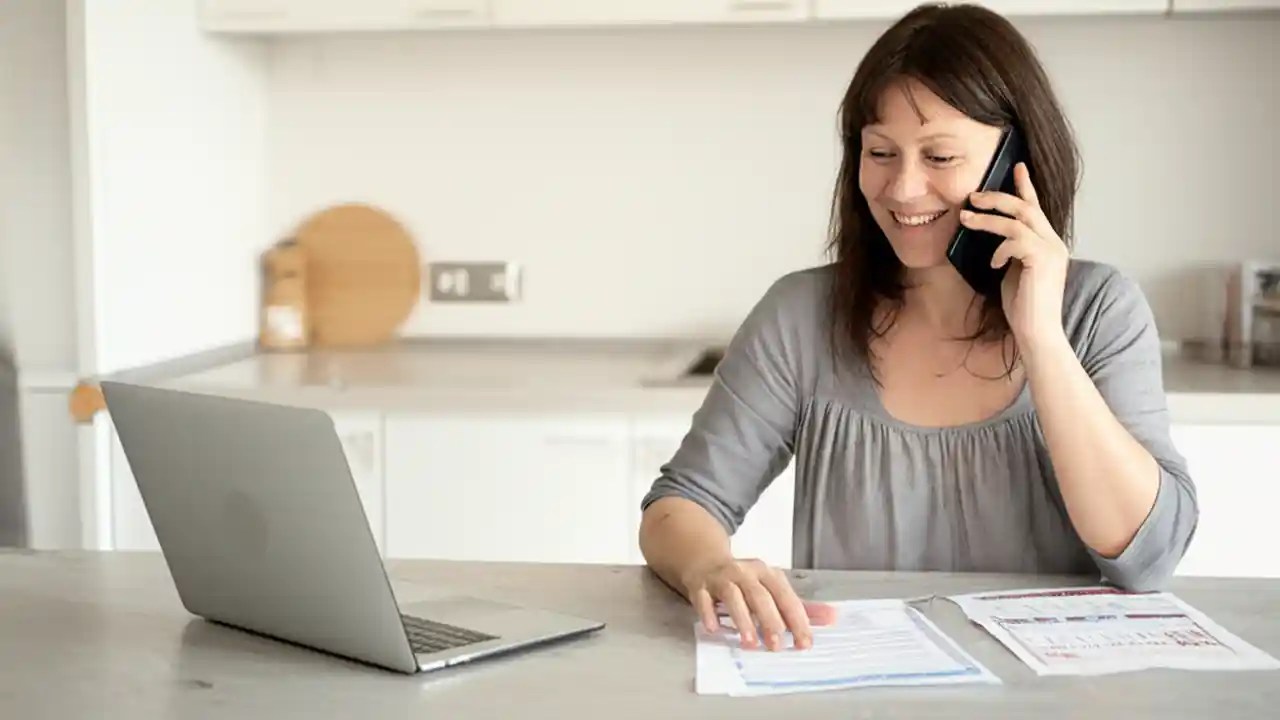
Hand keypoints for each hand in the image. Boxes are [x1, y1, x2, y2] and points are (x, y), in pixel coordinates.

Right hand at [682, 557, 836, 650]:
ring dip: (742, 619)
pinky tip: (714, 628)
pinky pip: (703, 599)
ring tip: (750, 642)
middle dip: (769, 621)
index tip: (804, 642)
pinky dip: (708, 613)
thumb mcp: (771, 588)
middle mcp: (745, 573)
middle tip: (776, 646)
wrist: (706, 562)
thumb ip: (798, 606)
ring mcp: (721, 578)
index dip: (796, 619)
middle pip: (760, 595)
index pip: (785, 596)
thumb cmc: (743, 581)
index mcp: (767, 574)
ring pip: (733, 596)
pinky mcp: (700, 585)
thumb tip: (831, 617)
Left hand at [959, 162, 1068, 355]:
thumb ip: (1010, 251)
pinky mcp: (1042, 260)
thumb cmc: (1023, 306)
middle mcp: (1053, 243)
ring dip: (987, 219)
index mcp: (1048, 243)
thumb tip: (993, 239)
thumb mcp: (1014, 271)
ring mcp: (1051, 250)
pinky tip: (993, 264)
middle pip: (1026, 207)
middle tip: (974, 195)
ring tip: (965, 219)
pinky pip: (1015, 241)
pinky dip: (999, 249)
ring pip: (1016, 221)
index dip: (1026, 186)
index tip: (1016, 167)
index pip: (1036, 208)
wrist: (1037, 332)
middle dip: (998, 197)